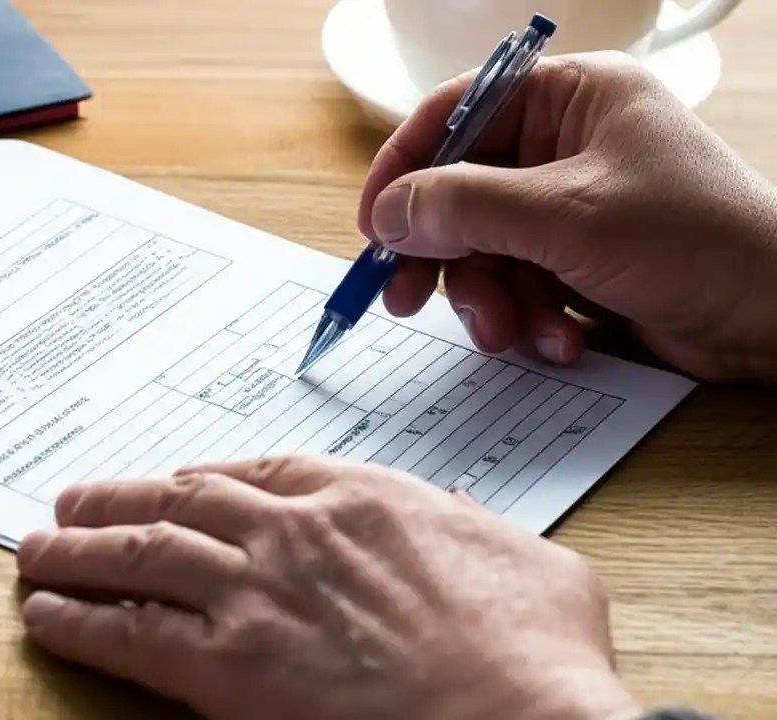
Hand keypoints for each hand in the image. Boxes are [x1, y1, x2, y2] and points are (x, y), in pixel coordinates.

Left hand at [17, 457, 640, 719]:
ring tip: (39, 550)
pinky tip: (50, 615)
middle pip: (176, 501)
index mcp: (358, 499)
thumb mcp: (526, 559)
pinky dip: (81, 621)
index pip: (252, 474)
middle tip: (73, 504)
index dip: (196, 479)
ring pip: (139, 555)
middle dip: (116, 501)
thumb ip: (471, 521)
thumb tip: (454, 503)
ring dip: (78, 551)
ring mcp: (254, 595)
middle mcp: (291, 534)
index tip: (170, 484)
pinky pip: (131, 634)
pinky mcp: (228, 667)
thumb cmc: (534, 656)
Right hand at [361, 52, 776, 381]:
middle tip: (405, 298)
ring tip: (512, 330)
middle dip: (441, 253)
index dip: (405, 167)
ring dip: (489, 299)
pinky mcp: (579, 261)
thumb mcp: (565, 216)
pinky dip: (526, 318)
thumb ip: (465, 207)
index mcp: (571, 97)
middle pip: (459, 191)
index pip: (456, 113)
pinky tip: (560, 340)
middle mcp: (566, 144)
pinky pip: (517, 284)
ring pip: (482, 249)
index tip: (374, 226)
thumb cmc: (697, 241)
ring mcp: (572, 206)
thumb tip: (389, 214)